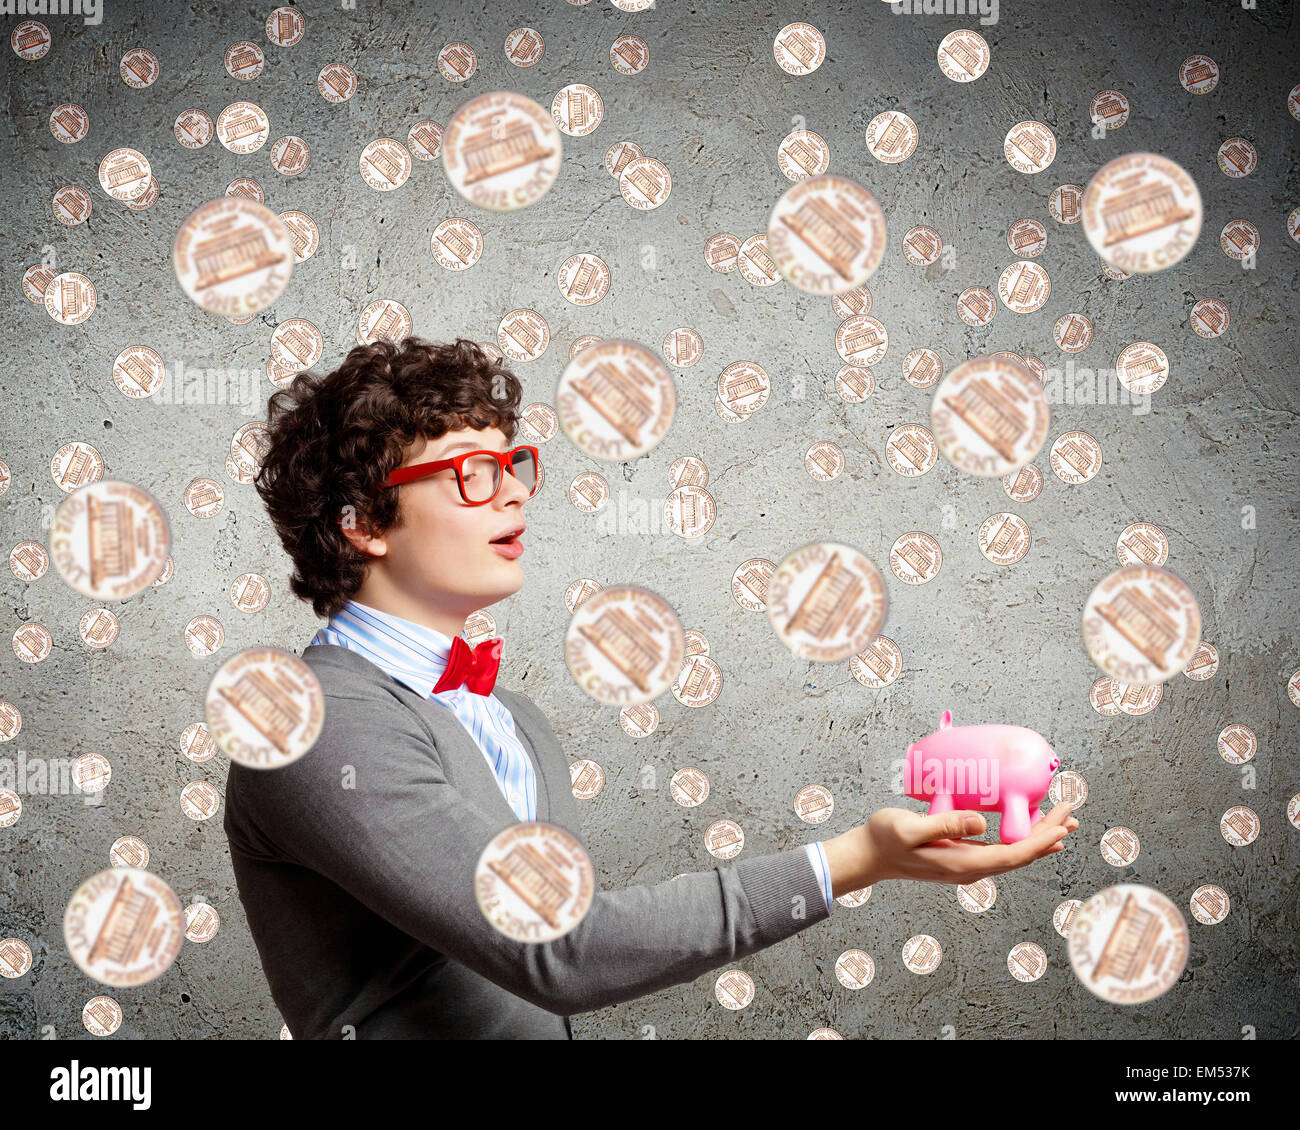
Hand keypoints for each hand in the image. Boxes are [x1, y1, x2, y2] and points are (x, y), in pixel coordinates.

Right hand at [824, 803, 1078, 894]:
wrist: (867, 856)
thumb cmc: (884, 839)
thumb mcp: (910, 828)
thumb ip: (945, 824)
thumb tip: (982, 821)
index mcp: (963, 863)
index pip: (1015, 854)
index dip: (1042, 838)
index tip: (1062, 820)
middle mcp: (971, 868)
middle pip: (1022, 855)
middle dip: (1049, 833)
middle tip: (1072, 811)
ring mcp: (967, 865)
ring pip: (1014, 854)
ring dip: (1039, 837)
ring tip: (1063, 822)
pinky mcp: (961, 857)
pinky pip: (1001, 850)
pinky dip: (1021, 839)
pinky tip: (1030, 831)